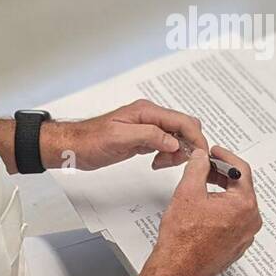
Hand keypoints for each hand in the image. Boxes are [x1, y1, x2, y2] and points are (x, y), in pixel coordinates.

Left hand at [45, 99, 206, 170]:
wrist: (74, 146)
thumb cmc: (90, 140)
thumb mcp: (119, 138)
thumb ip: (149, 137)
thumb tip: (174, 141)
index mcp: (146, 111)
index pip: (182, 121)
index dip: (196, 138)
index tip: (202, 154)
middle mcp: (150, 116)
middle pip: (184, 127)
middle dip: (188, 145)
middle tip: (180, 162)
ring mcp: (148, 127)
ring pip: (177, 137)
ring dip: (177, 152)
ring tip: (162, 163)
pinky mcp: (144, 138)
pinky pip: (166, 144)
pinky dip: (168, 155)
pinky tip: (158, 162)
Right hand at [143, 146, 260, 275]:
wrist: (177, 269)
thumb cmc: (183, 240)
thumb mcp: (188, 191)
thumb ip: (198, 167)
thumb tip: (201, 158)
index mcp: (244, 205)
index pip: (241, 170)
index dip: (225, 156)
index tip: (215, 153)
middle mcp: (250, 222)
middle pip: (240, 188)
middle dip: (222, 174)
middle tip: (206, 167)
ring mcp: (245, 236)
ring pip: (236, 205)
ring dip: (221, 192)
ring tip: (203, 186)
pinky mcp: (236, 246)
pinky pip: (233, 221)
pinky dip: (221, 210)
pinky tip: (205, 209)